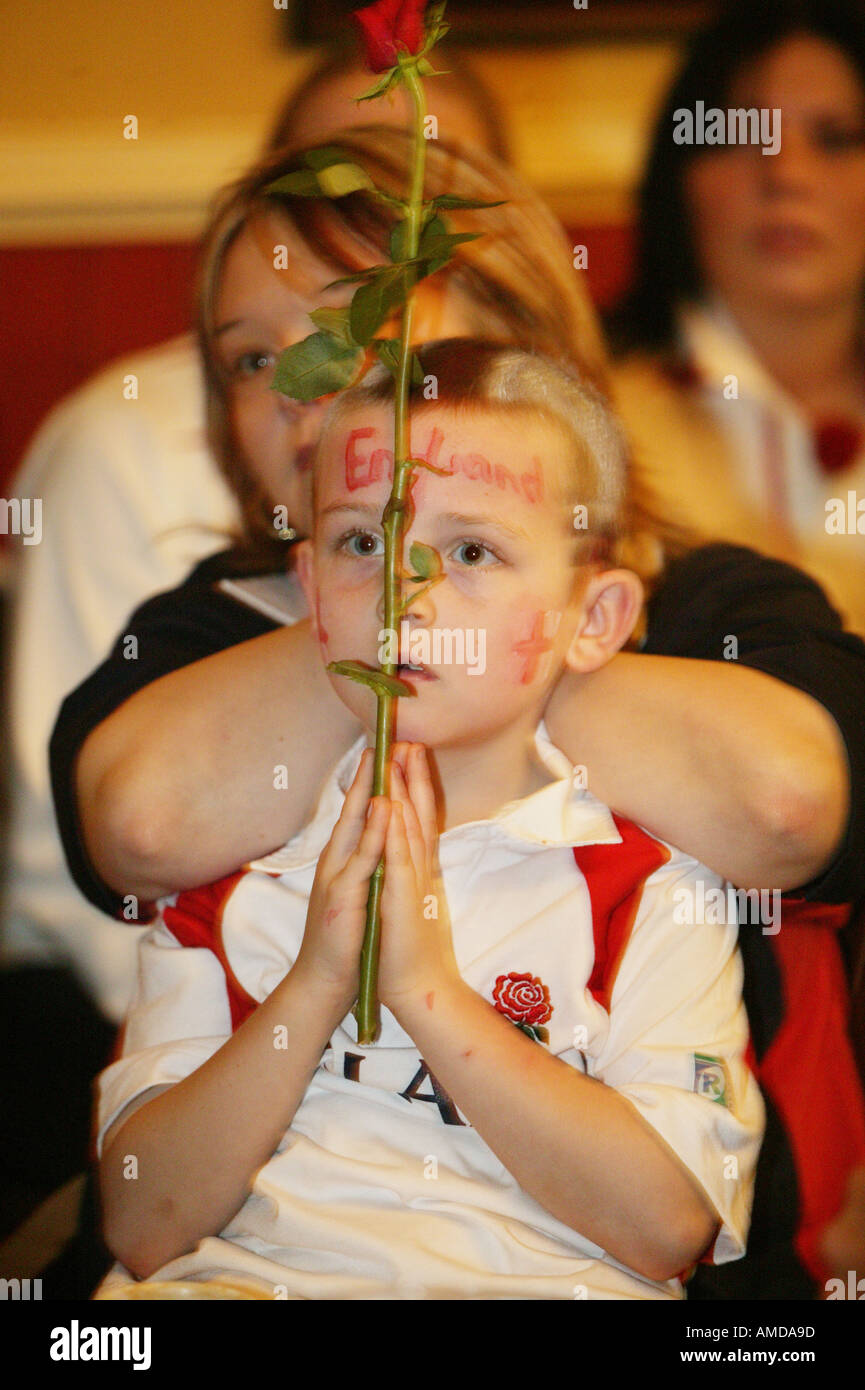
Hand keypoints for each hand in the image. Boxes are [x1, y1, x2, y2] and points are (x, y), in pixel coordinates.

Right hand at [295, 748, 389, 1008]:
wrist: (324, 981)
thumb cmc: (345, 940)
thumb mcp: (358, 893)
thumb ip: (365, 865)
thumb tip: (377, 840)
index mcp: (345, 861)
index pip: (360, 813)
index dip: (373, 782)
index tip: (385, 750)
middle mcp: (338, 861)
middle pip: (356, 809)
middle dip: (371, 773)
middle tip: (383, 738)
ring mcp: (339, 876)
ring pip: (358, 824)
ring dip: (373, 790)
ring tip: (384, 757)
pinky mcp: (346, 895)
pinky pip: (365, 856)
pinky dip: (376, 830)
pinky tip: (385, 807)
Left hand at [378, 743, 458, 1012]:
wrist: (413, 985)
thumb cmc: (401, 945)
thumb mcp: (401, 896)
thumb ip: (404, 866)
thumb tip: (402, 841)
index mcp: (412, 866)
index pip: (412, 817)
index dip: (410, 785)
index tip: (407, 753)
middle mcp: (415, 866)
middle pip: (416, 811)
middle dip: (413, 775)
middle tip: (412, 739)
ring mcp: (410, 879)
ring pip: (409, 825)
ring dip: (405, 790)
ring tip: (403, 757)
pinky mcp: (401, 896)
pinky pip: (398, 856)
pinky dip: (395, 829)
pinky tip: (391, 805)